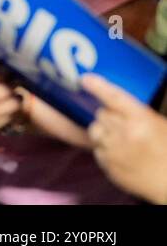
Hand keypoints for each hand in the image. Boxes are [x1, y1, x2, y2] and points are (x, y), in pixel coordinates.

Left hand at [84, 73, 166, 203]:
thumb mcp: (159, 126)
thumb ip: (137, 114)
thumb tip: (116, 106)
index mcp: (141, 120)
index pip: (114, 97)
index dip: (97, 86)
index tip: (85, 79)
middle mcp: (125, 133)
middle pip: (101, 114)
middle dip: (109, 117)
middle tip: (121, 125)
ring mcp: (114, 150)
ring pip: (95, 130)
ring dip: (103, 132)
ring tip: (120, 140)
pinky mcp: (108, 166)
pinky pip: (96, 150)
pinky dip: (104, 150)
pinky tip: (120, 154)